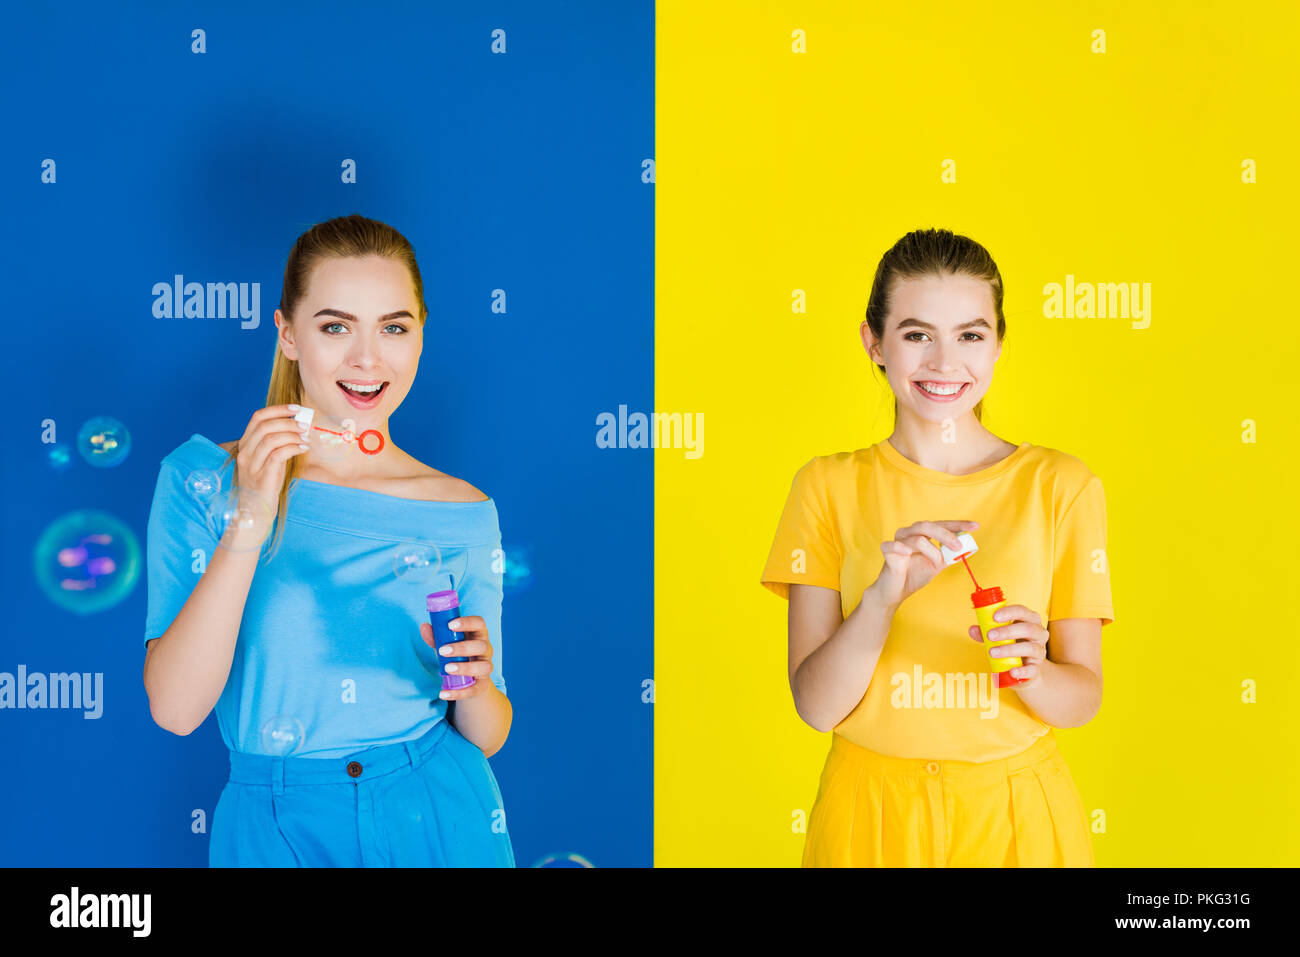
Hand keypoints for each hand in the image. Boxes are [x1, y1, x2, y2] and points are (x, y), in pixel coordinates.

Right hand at [226, 404, 310, 545]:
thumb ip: (275, 444)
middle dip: (288, 422)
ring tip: (306, 438)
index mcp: (245, 445)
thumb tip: (298, 426)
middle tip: (305, 425)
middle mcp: (245, 453)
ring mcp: (252, 465)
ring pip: (271, 439)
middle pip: (265, 425)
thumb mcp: (266, 460)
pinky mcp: (263, 476)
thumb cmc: (265, 484)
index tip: (296, 408)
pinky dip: (293, 448)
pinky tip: (303, 448)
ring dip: (293, 435)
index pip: (257, 418)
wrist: (254, 511)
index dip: (277, 409)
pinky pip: (278, 455)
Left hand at [420, 615, 496, 699]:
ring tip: (447, 668)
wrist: (470, 681)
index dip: (468, 622)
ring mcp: (485, 668)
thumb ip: (436, 637)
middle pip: (481, 646)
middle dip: (462, 647)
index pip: (479, 624)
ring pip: (483, 667)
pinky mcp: (482, 686)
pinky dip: (458, 693)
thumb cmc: (458, 656)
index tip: (450, 625)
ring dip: (465, 668)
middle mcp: (486, 650)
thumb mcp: (447, 644)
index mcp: (478, 635)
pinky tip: (443, 693)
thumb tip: (424, 627)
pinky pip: (473, 690)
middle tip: (443, 651)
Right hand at [870, 519, 978, 607]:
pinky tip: (908, 553)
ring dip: (932, 552)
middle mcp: (909, 533)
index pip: (941, 524)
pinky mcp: (888, 552)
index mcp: (921, 534)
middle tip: (958, 546)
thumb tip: (965, 548)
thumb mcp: (936, 564)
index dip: (958, 525)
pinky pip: (893, 545)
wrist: (896, 592)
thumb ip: (948, 555)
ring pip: (917, 539)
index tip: (975, 527)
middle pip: (927, 526)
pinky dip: (901, 547)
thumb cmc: (914, 575)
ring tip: (936, 564)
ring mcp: (898, 541)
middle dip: (946, 535)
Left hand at [967, 604, 1047, 687]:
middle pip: (1028, 629)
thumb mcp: (999, 636)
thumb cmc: (1012, 645)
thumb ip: (985, 632)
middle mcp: (1039, 634)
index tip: (994, 617)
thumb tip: (972, 629)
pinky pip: (1032, 669)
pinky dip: (1022, 670)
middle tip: (990, 635)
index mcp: (1030, 620)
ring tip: (992, 652)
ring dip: (1009, 650)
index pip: (1023, 611)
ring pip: (1030, 648)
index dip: (1009, 612)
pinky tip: (1011, 671)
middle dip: (1007, 631)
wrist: (1024, 667)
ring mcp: (1040, 651)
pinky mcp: (1037, 667)